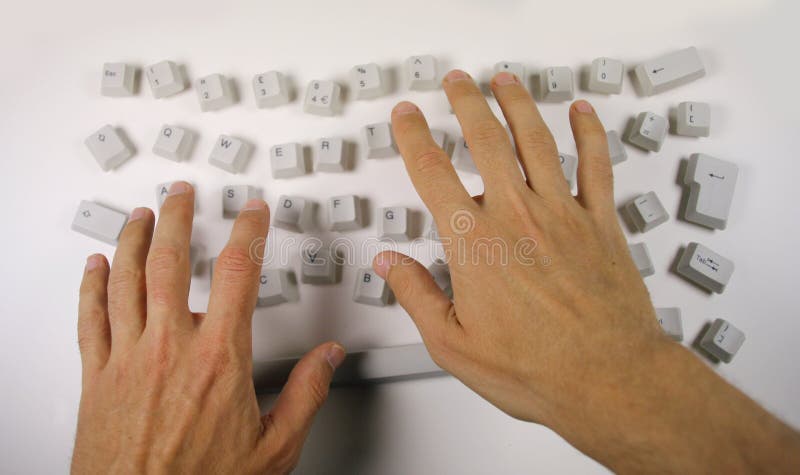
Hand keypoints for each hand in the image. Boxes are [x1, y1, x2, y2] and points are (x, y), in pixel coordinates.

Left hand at [73, 183, 344, 473]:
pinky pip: (90, 317)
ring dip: (133, 239)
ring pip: (126, 279)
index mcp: (219, 357)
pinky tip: (95, 266)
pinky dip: (91, 285)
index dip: (248, 232)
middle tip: (182, 194)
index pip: (237, 272)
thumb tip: (329, 358)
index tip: (252, 212)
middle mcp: (170, 347)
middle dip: (177, 217)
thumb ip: (306, 395)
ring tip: (141, 216)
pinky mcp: (95, 377)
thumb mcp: (275, 447)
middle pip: (170, 261)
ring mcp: (128, 358)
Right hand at [375, 70, 799, 471]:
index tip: (406, 117)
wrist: (609, 379)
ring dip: (518, 103)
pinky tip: (581, 113)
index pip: (433, 173)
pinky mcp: (600, 223)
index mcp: (475, 244)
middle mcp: (517, 218)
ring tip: (505, 81)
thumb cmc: (537, 368)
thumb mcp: (453, 345)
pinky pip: (596, 164)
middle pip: (485, 140)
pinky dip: (589, 133)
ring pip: (536, 141)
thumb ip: (417, 296)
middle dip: (466, 102)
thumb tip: (390, 266)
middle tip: (456, 83)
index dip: (413, 137)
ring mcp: (562, 215)